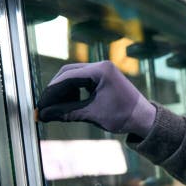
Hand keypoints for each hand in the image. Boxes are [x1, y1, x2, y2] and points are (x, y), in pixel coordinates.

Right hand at [36, 61, 156, 136]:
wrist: (144, 119)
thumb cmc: (123, 116)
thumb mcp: (92, 114)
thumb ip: (67, 112)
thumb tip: (44, 115)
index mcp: (100, 70)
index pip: (67, 77)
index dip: (51, 92)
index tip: (41, 105)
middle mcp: (100, 66)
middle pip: (68, 73)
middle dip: (55, 91)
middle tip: (44, 106)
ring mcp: (102, 71)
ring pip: (74, 77)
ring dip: (63, 92)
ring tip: (54, 109)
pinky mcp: (103, 78)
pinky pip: (82, 82)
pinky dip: (73, 93)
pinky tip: (67, 105)